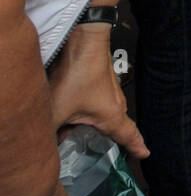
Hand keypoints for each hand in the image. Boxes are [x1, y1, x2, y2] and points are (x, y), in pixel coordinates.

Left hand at [47, 24, 148, 161]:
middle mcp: (116, 103)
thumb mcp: (57, 111)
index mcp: (111, 116)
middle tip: (103, 151)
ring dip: (97, 124)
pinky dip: (90, 111)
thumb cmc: (77, 75)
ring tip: (81, 135)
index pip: (128, 136)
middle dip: (111, 140)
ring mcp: (110, 89)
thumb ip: (49, 133)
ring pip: (106, 113)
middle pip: (116, 127)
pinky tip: (72, 112)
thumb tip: (41, 149)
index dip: (136, 147)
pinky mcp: (101, 80)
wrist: (83, 40)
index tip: (145, 154)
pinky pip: (99, 102)